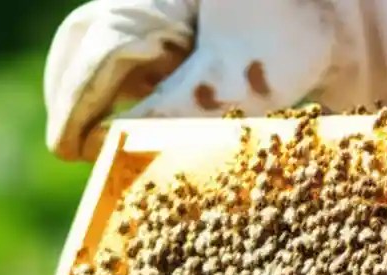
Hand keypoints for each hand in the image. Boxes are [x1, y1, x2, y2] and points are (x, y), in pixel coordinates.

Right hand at [44, 0, 337, 161]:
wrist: (319, 24)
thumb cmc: (285, 47)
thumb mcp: (239, 84)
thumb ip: (177, 107)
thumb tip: (111, 142)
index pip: (106, 46)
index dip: (81, 99)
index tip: (70, 146)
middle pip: (83, 36)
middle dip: (70, 94)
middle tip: (67, 147)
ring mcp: (149, 4)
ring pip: (88, 41)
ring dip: (78, 91)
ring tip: (80, 141)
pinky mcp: (153, 24)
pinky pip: (108, 50)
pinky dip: (99, 88)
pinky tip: (103, 125)